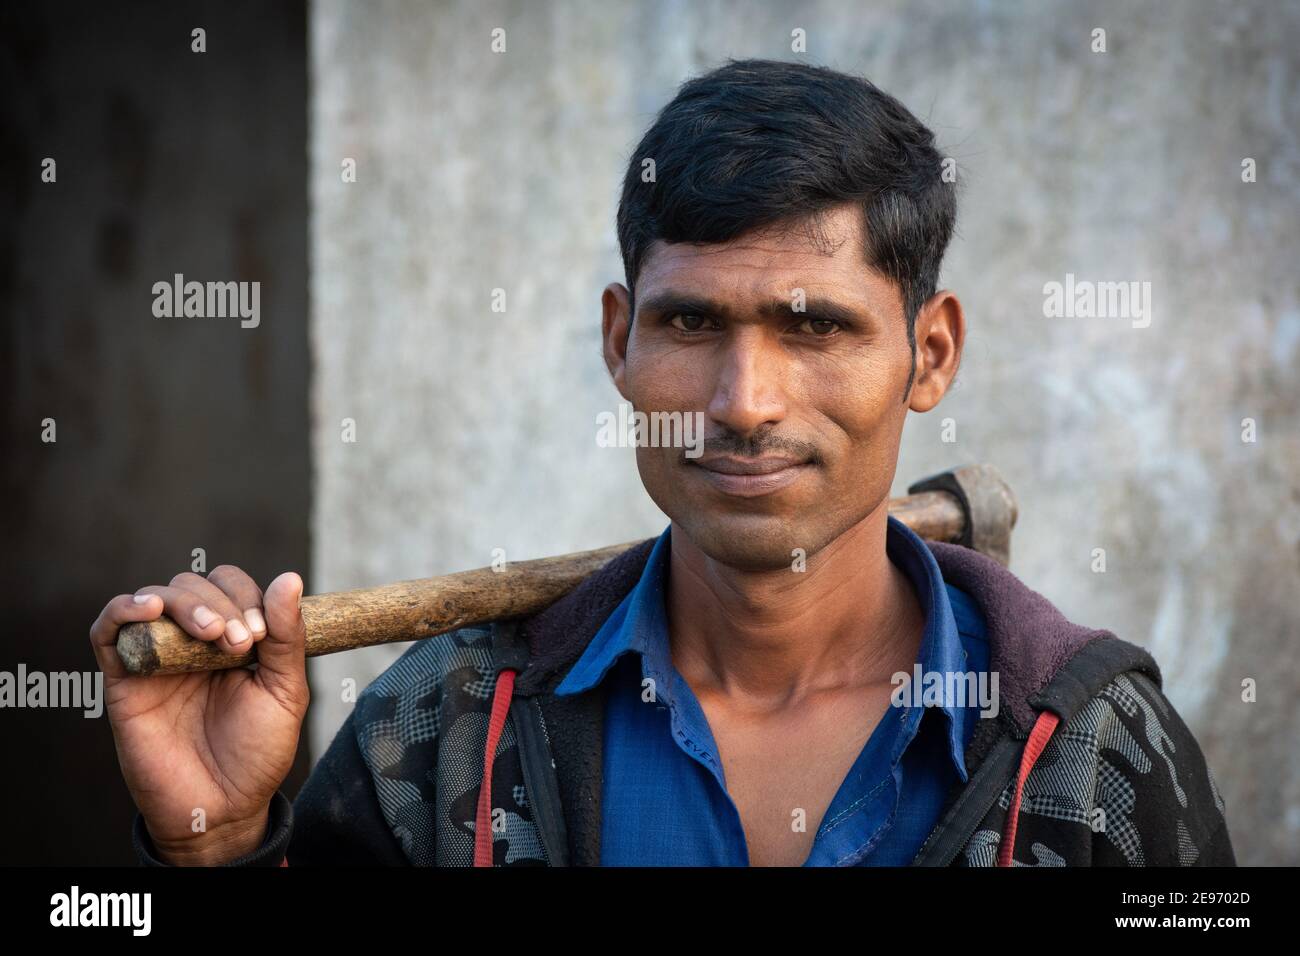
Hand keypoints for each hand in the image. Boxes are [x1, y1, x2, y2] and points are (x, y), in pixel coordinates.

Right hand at [89, 566, 309, 864]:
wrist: (221, 808)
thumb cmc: (257, 753)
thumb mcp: (285, 691)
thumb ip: (287, 637)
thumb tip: (290, 578)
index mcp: (233, 638)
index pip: (230, 586)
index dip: (245, 596)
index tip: (261, 634)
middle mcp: (193, 642)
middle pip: (193, 585)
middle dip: (220, 603)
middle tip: (239, 643)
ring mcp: (158, 658)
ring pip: (156, 598)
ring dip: (184, 603)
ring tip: (211, 634)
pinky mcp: (124, 680)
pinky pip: (107, 630)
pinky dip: (123, 609)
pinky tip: (148, 608)